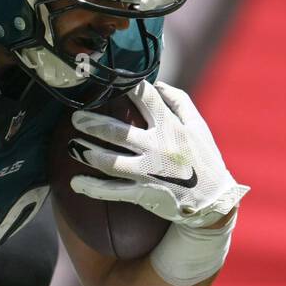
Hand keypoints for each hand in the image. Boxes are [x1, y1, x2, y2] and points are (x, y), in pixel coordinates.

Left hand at [68, 80, 248, 227]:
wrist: (213, 202)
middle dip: (93, 123)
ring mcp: (149, 173)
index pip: (146, 100)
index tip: (107, 83)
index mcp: (172, 128)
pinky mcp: (144, 194)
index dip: (127, 88)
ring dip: (88, 153)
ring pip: (111, 162)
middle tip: (76, 117)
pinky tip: (75, 183)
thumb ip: (179, 102)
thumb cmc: (204, 159)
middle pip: (119, 132)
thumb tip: (157, 83)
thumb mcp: (198, 127)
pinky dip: (93, 188)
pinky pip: (113, 191)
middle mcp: (158, 148)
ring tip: (71, 146)